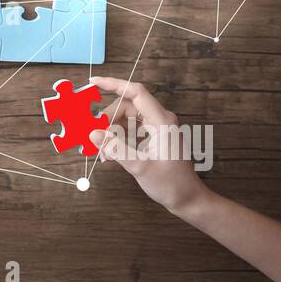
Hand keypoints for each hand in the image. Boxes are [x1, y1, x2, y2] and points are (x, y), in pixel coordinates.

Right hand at [91, 77, 206, 215]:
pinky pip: (131, 129)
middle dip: (108, 119)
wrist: (187, 199)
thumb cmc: (170, 184)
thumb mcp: (139, 166)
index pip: (136, 92)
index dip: (114, 84)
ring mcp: (157, 127)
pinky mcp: (154, 136)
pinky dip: (118, 138)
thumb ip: (115, 148)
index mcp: (162, 121)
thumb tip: (93, 134)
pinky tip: (109, 153)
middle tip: (94, 135)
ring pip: (126, 118)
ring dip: (111, 131)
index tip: (94, 82)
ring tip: (101, 151)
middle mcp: (160, 119)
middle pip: (127, 106)